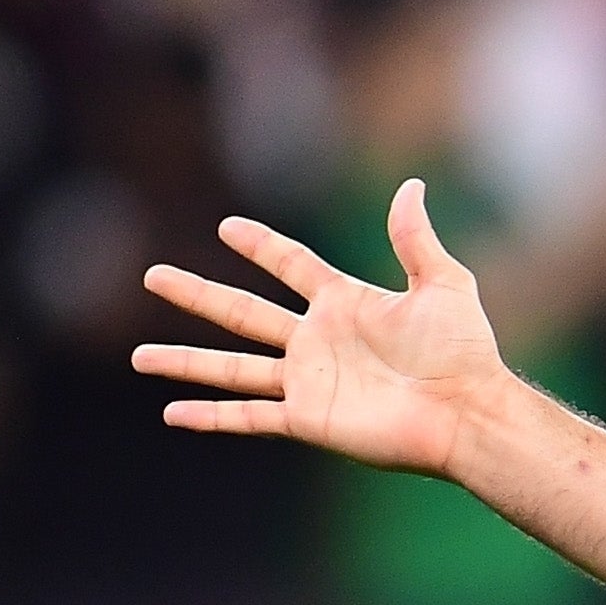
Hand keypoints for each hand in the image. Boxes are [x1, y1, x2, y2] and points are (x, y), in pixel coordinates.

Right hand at [135, 181, 506, 477]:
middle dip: (196, 294)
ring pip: (231, 367)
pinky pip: (248, 416)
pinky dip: (210, 416)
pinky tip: (172, 413)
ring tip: (138, 356)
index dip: (261, 246)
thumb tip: (410, 186)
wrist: (467, 411)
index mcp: (345, 304)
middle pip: (242, 312)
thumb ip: (415, 238)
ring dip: (185, 360)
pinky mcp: (308, 418)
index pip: (292, 266)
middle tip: (151, 275)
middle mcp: (318, 341)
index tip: (227, 227)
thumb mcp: (443, 284)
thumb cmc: (463, 352)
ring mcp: (308, 381)